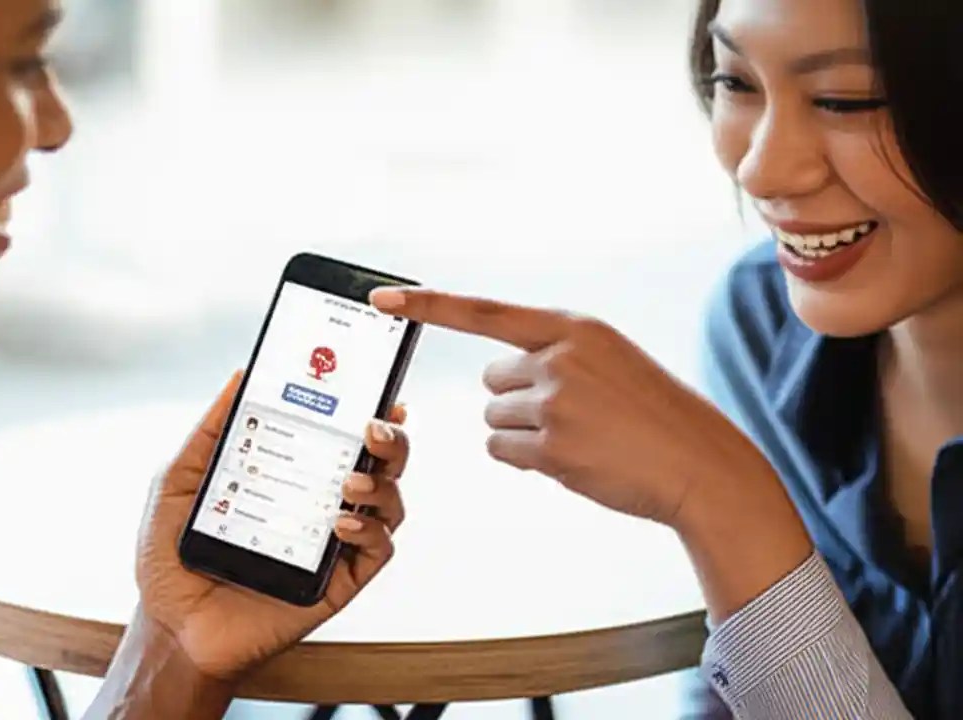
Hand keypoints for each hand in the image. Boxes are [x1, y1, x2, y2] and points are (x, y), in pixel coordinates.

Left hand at [134, 373, 409, 680]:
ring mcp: (332, 546)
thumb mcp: (180, 479)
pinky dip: (370, 532)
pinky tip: (341, 523)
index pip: (343, 437)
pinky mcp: (338, 584)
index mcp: (292, 476)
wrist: (169, 624)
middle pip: (380, 466)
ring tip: (352, 482)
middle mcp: (320, 506)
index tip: (377, 389)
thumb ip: (211, 430)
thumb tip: (240, 377)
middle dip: (392, 440)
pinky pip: (376, 552)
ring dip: (382, 485)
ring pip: (390, 506)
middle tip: (376, 427)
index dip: (369, 411)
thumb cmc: (172, 555)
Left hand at [368, 288, 767, 526]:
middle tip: (572, 414)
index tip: (379, 298)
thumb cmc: (651, 412)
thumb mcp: (609, 359)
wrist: (699, 462)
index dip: (427, 305)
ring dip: (522, 432)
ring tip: (579, 437)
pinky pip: (503, 450)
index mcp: (573, 326)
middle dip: (518, 398)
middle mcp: (559, 357)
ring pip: (494, 418)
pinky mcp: (552, 448)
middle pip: (491, 378)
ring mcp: (555, 403)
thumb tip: (494, 377)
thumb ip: (554, 353)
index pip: (483, 311)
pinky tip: (572, 458)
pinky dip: (526, 459)